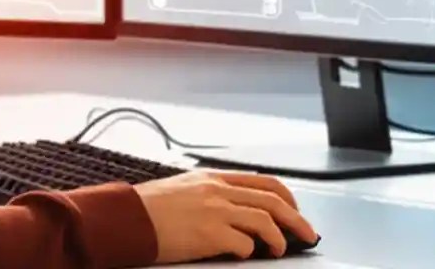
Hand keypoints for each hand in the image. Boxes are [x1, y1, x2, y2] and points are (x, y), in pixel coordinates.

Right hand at [133, 170, 317, 263]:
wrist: (126, 217)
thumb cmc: (147, 208)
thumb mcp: (183, 188)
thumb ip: (210, 193)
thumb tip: (236, 210)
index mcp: (213, 178)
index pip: (262, 182)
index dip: (286, 198)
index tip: (295, 211)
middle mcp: (218, 191)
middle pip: (273, 200)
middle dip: (296, 219)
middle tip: (307, 234)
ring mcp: (215, 211)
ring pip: (265, 220)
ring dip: (278, 238)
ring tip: (278, 249)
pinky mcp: (210, 234)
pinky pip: (244, 244)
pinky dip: (249, 251)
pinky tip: (244, 255)